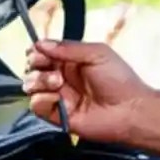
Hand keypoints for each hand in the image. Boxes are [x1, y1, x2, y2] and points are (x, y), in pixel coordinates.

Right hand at [22, 40, 151, 143]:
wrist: (129, 110)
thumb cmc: (118, 79)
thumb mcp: (97, 53)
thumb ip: (68, 48)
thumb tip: (40, 43)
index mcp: (70, 61)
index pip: (43, 53)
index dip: (36, 52)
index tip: (37, 52)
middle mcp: (61, 77)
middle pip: (33, 68)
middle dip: (35, 66)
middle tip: (52, 70)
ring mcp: (58, 97)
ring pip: (31, 86)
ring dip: (38, 81)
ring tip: (57, 83)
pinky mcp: (56, 116)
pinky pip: (37, 106)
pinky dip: (42, 100)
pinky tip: (57, 98)